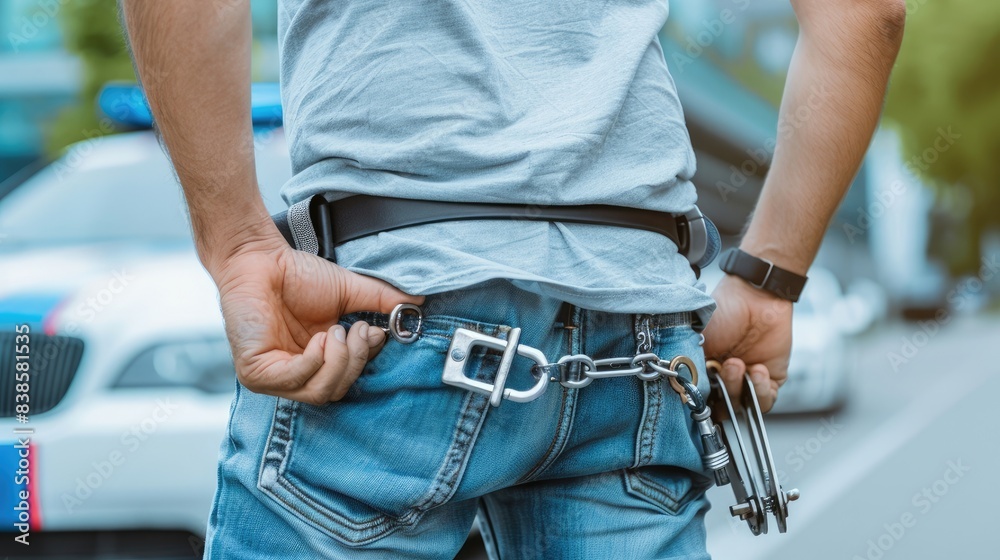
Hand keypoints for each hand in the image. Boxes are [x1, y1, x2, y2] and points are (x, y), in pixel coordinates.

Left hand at [209, 228, 423, 404]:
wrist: (259, 258)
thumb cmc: (296, 275)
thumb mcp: (348, 292)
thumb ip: (381, 301)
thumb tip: (416, 304)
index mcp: (317, 360)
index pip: (348, 379)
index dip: (365, 359)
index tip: (373, 332)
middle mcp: (295, 374)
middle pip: (337, 390)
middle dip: (354, 360)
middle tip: (353, 329)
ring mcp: (274, 378)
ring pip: (320, 392)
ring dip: (337, 360)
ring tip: (333, 330)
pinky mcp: (255, 374)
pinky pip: (297, 380)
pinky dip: (314, 359)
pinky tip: (316, 337)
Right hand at [702, 274, 791, 411]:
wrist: (756, 294)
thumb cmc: (723, 310)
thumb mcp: (697, 339)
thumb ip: (690, 366)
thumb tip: (685, 390)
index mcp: (703, 369)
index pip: (699, 397)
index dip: (699, 401)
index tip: (700, 396)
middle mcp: (723, 378)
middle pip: (720, 406)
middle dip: (722, 393)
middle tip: (723, 367)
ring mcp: (746, 379)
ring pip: (742, 405)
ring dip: (739, 389)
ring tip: (739, 365)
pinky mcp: (770, 378)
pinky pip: (765, 399)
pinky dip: (760, 391)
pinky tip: (758, 370)